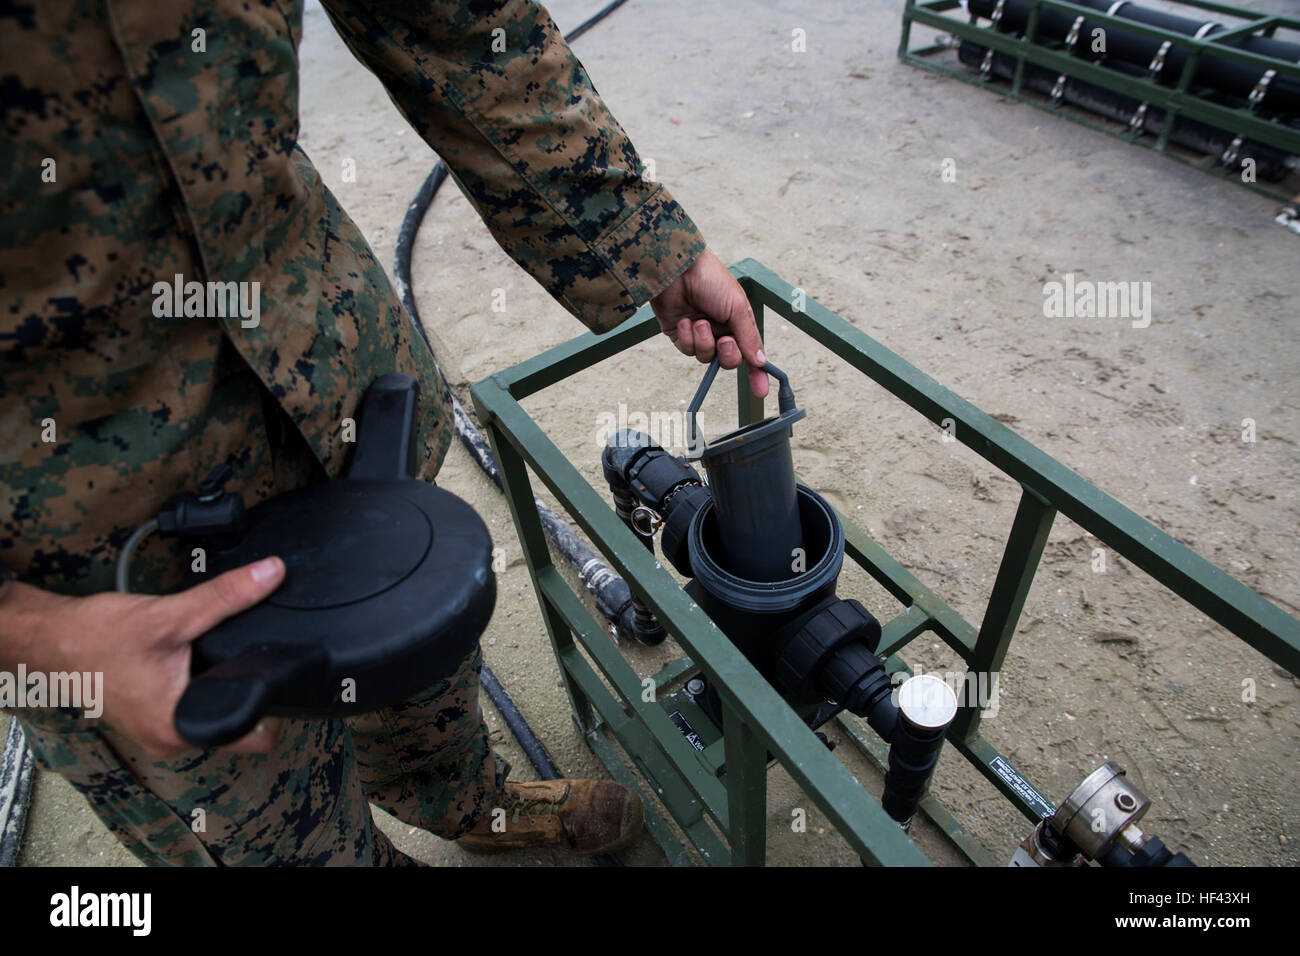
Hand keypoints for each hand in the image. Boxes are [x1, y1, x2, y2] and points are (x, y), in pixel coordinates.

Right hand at [0, 557, 286, 758]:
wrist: (50, 639)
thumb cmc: (98, 637)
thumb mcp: (170, 615)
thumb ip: (226, 597)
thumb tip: (272, 575)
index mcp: (178, 728)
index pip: (253, 736)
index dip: (275, 706)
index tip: (283, 674)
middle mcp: (170, 740)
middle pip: (236, 722)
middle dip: (248, 687)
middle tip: (249, 654)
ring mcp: (159, 732)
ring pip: (213, 710)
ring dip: (221, 682)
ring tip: (219, 653)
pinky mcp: (151, 717)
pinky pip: (190, 703)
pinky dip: (199, 682)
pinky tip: (194, 659)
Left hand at [651, 249, 769, 398]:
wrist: (677, 268)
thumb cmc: (711, 280)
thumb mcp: (737, 306)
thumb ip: (748, 336)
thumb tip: (760, 361)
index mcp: (738, 322)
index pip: (750, 353)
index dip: (756, 373)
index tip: (761, 391)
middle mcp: (720, 330)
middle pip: (729, 360)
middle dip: (727, 354)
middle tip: (724, 341)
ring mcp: (699, 333)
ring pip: (706, 358)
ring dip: (704, 342)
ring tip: (699, 322)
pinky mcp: (680, 334)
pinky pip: (688, 350)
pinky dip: (688, 337)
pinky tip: (685, 320)